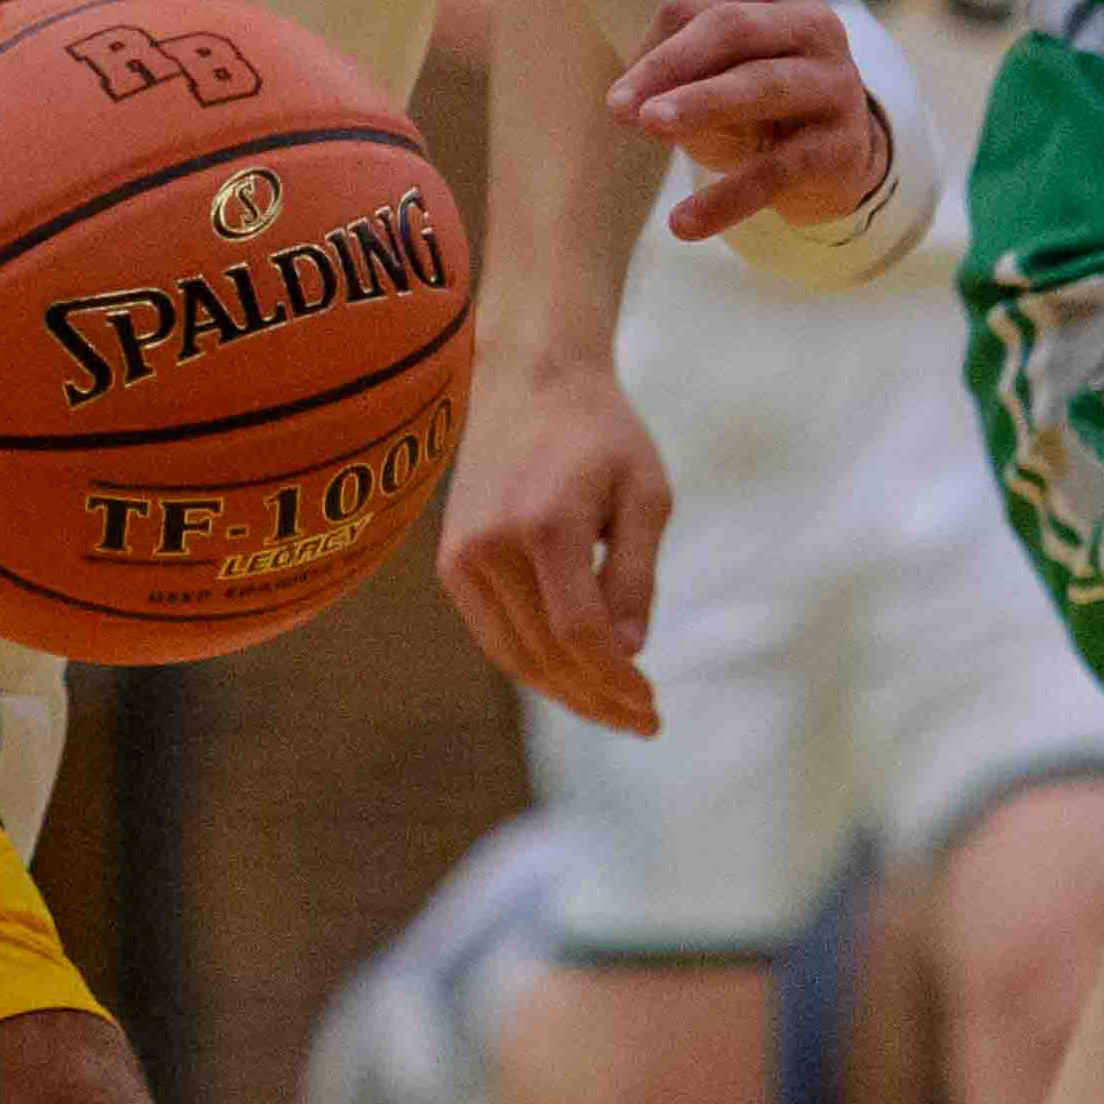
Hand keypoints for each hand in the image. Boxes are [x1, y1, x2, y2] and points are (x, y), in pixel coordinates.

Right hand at [437, 344, 673, 734]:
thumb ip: (636, 575)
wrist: (528, 380)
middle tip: (643, 723)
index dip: (616, 682)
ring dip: (566, 692)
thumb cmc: (601, 433)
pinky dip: (534, 664)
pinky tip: (573, 677)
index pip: (579, 634)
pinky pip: (494, 635)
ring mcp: (461, 558)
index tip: (652, 708)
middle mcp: (490, 548)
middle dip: (597, 699)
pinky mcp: (450, 563)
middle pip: (545, 655)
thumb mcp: (646, 495)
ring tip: (613, 711)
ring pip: (514, 656)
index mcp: (544, 526)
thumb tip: (628, 653)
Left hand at [608, 0, 893, 243]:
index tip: (618, 101)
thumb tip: (630, 107)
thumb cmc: (755, 103)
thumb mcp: (712, 79)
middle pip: (732, 28)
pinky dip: (728, 198)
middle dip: (670, 65)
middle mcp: (813, 24)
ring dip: (702, 103)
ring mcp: (835, 81)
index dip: (651, 51)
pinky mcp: (842, 145)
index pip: (698, 5)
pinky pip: (778, 169)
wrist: (833, 158)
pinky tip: (684, 223)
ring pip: (762, 84)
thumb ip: (674, 80)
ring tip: (651, 126)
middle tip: (617, 108)